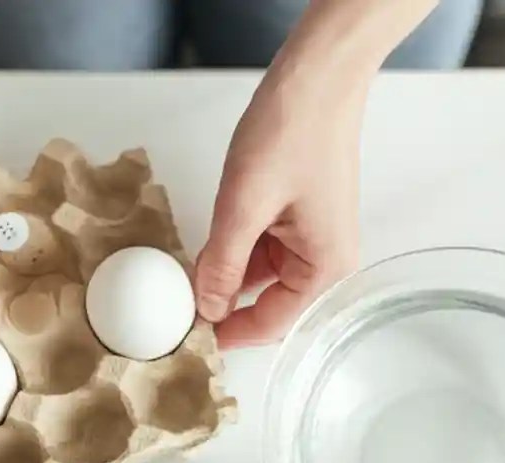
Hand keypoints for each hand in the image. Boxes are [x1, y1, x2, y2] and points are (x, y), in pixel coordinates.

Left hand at [193, 0, 434, 348]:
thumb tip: (205, 309)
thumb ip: (222, 264)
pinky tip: (206, 244)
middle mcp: (326, 260)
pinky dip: (234, 249)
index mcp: (326, 268)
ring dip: (225, 274)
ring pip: (259, 276)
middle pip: (267, 303)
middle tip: (177, 309)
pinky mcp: (299, 218)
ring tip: (186, 273)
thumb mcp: (244, 205)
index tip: (189, 341)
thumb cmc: (294, 132)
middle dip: (224, 304)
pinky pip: (262, 249)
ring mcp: (313, 238)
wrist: (317, 79)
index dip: (228, 334)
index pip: (271, 324)